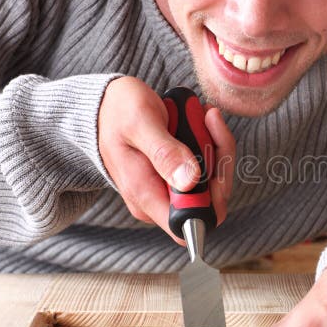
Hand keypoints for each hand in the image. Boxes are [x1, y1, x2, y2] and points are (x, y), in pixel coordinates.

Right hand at [98, 77, 234, 243]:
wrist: (106, 102)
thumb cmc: (118, 110)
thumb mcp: (140, 124)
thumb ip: (164, 154)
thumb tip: (190, 182)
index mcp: (145, 194)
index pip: (192, 224)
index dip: (213, 197)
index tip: (213, 157)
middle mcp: (158, 199)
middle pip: (212, 201)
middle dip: (220, 159)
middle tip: (209, 122)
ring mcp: (170, 189)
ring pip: (215, 182)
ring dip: (217, 146)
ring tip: (203, 116)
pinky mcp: (178, 177)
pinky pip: (209, 169)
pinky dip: (212, 143)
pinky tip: (202, 120)